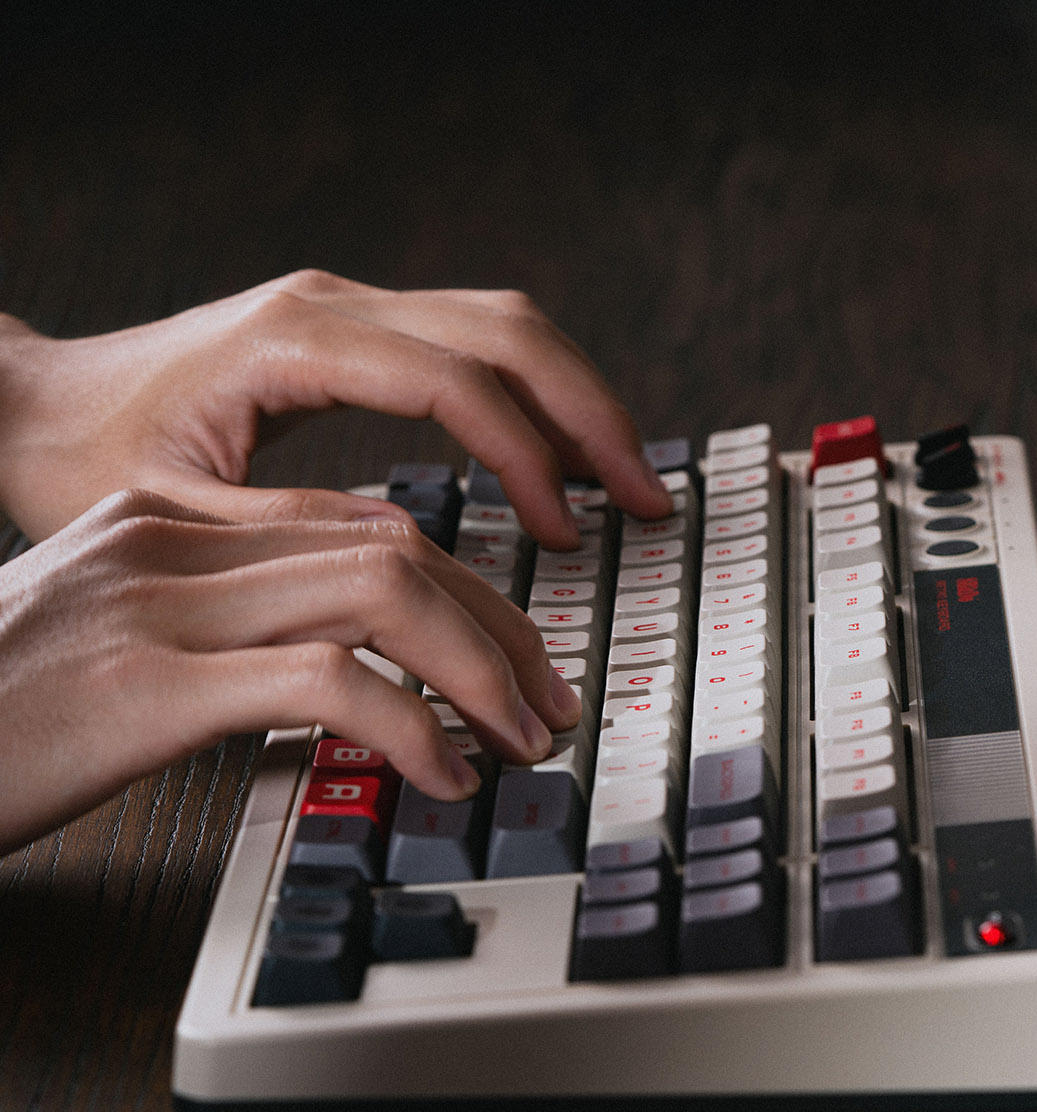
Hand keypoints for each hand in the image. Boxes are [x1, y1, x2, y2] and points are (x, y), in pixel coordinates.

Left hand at [0, 269, 669, 546]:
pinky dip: (534, 396)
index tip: (563, 528)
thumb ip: (301, 530)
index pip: (458, 382)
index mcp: (295, 341)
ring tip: (622, 479)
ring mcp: (348, 306)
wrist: (31, 402)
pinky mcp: (355, 329)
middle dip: (592, 416)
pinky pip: (477, 343)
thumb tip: (414, 552)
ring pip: (506, 326)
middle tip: (644, 496)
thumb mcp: (179, 514)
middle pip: (510, 333)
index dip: (527, 456)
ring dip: (576, 399)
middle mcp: (333, 303)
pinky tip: (556, 454)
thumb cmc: (83, 454)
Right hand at [0, 490, 580, 853]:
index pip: (359, 528)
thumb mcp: (112, 653)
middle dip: (500, 625)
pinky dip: (411, 723)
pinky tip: (443, 771)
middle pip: (394, 545)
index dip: (465, 590)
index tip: (518, 657)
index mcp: (162, 525)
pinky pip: (330, 682)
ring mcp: (155, 605)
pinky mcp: (145, 684)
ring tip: (523, 737)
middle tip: (551, 701)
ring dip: (480, 667)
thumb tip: (345, 674)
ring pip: (382, 592)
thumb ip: (220, 638)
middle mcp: (166, 543)